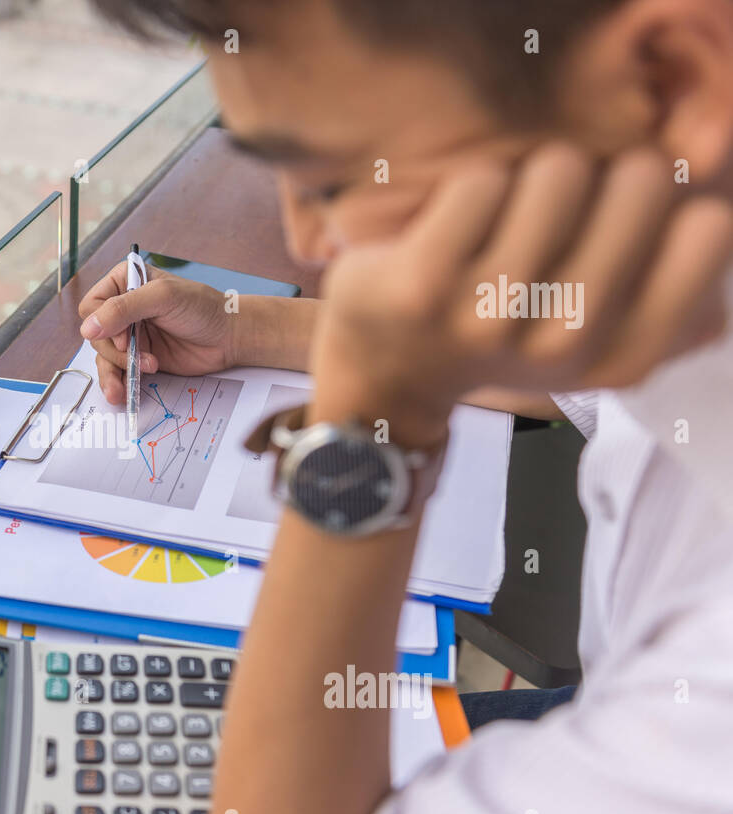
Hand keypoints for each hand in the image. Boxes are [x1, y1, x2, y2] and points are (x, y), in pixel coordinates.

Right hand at [78, 260, 237, 404]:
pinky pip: (118, 371)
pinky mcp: (138, 357)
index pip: (92, 306)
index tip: (124, 337)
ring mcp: (130, 334)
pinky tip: (122, 393)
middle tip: (141, 357)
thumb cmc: (201, 307)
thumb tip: (88, 328)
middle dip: (114, 351)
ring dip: (113, 372)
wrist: (228, 337)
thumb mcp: (162, 298)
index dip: (102, 324)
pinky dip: (118, 383)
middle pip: (95, 335)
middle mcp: (122, 308)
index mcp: (123, 282)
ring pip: (102, 356)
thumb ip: (124, 309)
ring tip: (124, 389)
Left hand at [310, 143, 732, 446]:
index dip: (671, 201)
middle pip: (641, 178)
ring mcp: (491, 313)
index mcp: (622, 357)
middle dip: (604, 172)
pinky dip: (472, 186)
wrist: (387, 370)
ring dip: (532, 176)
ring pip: (560, 168)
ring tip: (505, 220)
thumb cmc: (505, 333)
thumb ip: (672, 297)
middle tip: (559, 210)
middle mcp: (564, 341)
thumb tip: (716, 222)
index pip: (708, 230)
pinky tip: (455, 228)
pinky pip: (484, 180)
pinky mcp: (425, 282)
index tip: (623, 222)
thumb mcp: (597, 341)